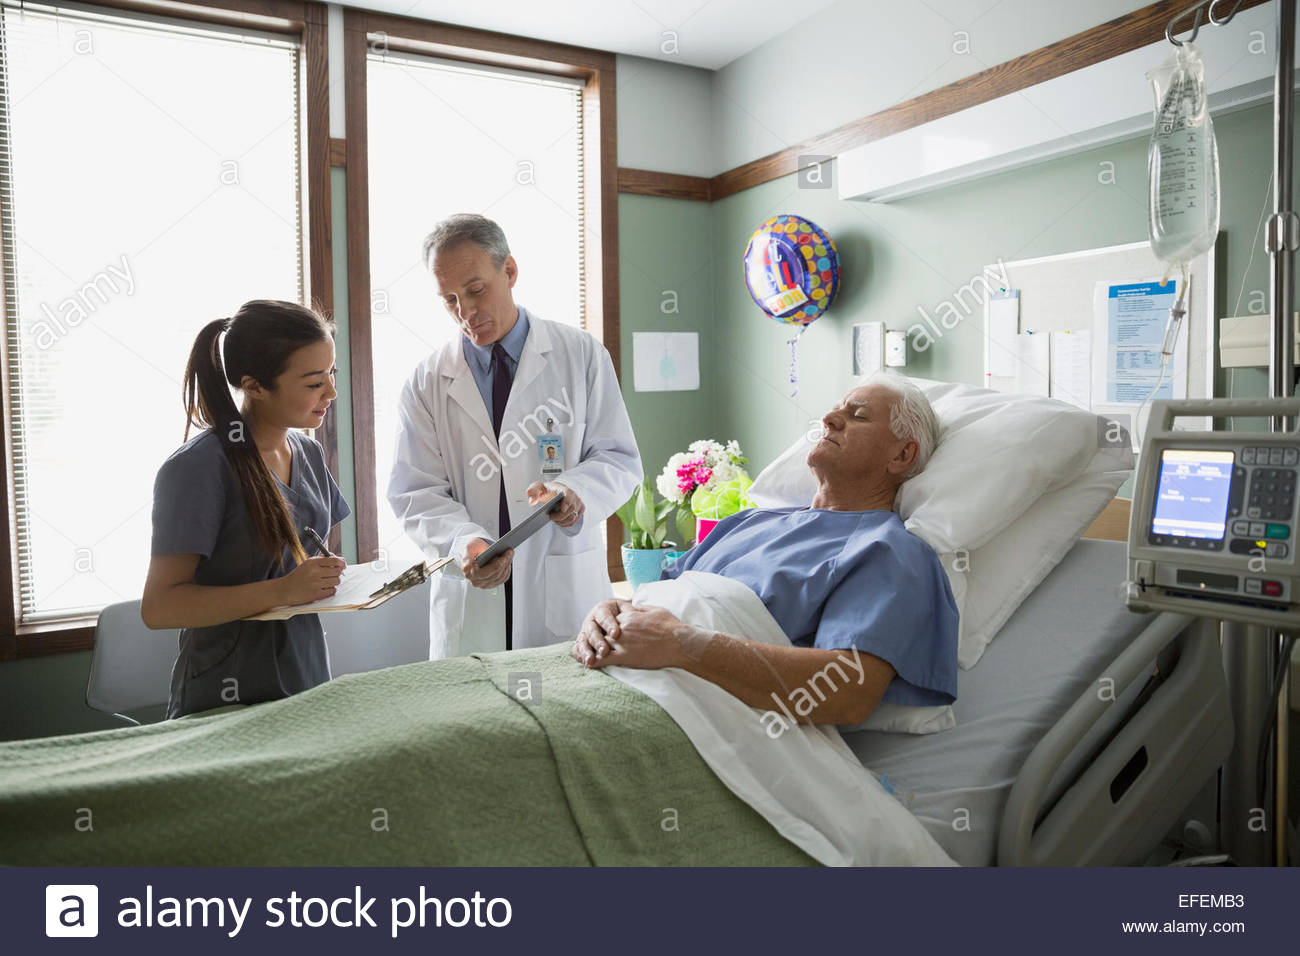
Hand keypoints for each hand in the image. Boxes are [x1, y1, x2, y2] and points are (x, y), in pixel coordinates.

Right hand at [278, 555, 345, 605]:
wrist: (285, 590)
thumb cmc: (298, 576)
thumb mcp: (307, 564)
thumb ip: (322, 560)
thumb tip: (340, 560)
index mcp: (312, 563)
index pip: (334, 561)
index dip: (341, 563)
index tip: (343, 565)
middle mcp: (314, 572)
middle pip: (337, 571)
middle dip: (337, 573)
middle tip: (332, 575)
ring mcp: (316, 584)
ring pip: (337, 581)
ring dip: (334, 582)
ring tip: (327, 582)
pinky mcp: (316, 595)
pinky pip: (332, 591)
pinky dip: (330, 590)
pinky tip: (324, 588)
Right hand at [463, 538, 512, 589]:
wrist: (473, 554)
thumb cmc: (471, 550)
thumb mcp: (468, 548)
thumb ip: (467, 557)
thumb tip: (468, 567)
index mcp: (468, 572)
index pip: (483, 572)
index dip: (495, 566)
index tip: (503, 558)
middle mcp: (475, 581)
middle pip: (495, 574)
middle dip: (504, 561)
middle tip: (509, 551)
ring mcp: (483, 584)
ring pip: (500, 576)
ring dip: (507, 564)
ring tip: (510, 553)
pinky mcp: (491, 584)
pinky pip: (502, 578)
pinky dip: (507, 569)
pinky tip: (509, 560)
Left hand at [526, 481, 583, 527]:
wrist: (553, 492)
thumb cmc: (546, 490)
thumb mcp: (536, 488)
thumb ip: (532, 491)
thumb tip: (532, 502)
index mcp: (563, 489)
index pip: (569, 495)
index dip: (567, 502)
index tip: (562, 509)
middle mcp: (573, 496)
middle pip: (571, 509)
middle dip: (560, 516)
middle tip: (551, 517)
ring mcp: (578, 503)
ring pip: (573, 517)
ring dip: (563, 521)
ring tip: (554, 519)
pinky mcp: (579, 510)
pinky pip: (574, 521)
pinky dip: (566, 523)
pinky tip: (559, 522)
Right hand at [572, 598, 631, 664]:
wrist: (622, 623)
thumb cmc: (628, 617)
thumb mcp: (630, 611)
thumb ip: (631, 612)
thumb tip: (636, 614)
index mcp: (603, 609)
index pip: (604, 615)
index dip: (609, 625)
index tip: (616, 634)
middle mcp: (592, 620)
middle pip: (592, 629)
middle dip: (597, 641)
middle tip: (604, 651)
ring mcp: (586, 631)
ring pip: (583, 640)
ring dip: (586, 651)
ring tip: (591, 660)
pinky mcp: (582, 643)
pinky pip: (578, 649)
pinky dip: (581, 655)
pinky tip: (586, 662)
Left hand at [574, 603, 689, 670]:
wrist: (679, 643)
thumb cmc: (671, 627)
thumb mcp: (655, 610)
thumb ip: (640, 609)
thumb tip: (633, 607)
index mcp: (628, 616)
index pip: (610, 620)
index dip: (608, 627)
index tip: (608, 633)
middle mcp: (622, 628)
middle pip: (602, 632)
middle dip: (598, 638)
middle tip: (592, 645)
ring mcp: (622, 642)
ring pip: (600, 644)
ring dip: (593, 650)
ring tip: (586, 655)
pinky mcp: (625, 656)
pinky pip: (604, 659)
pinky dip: (595, 661)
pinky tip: (589, 664)